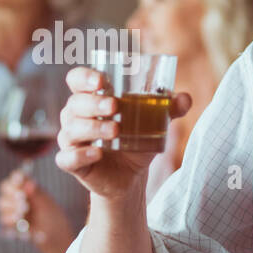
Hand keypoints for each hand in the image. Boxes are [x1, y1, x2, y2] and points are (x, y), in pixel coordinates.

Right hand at [0, 169, 75, 252]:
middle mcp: (17, 197)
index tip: (20, 180)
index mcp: (28, 188)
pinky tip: (24, 228)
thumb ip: (37, 194)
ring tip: (22, 213)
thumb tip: (28, 182)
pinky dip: (12, 223)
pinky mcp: (10, 225)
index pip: (16, 178)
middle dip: (11, 194)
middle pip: (4, 188)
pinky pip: (4, 221)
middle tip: (22, 200)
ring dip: (10, 208)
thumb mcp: (47, 205)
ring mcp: (12, 210)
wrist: (55, 239)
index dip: (16, 178)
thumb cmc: (54, 218)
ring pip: (1, 204)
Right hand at [55, 66, 190, 201]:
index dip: (84, 77)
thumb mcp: (154, 122)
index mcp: (90, 98)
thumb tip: (185, 99)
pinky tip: (97, 153)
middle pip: (74, 103)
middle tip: (115, 107)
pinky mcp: (72, 162)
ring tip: (115, 131)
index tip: (102, 81)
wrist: (130, 175)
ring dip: (92, 128)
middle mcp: (75, 116)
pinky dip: (81, 154)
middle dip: (93, 103)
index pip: (76, 79)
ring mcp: (71, 140)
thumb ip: (168, 108)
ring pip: (71, 129)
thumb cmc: (136, 139)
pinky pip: (67, 157)